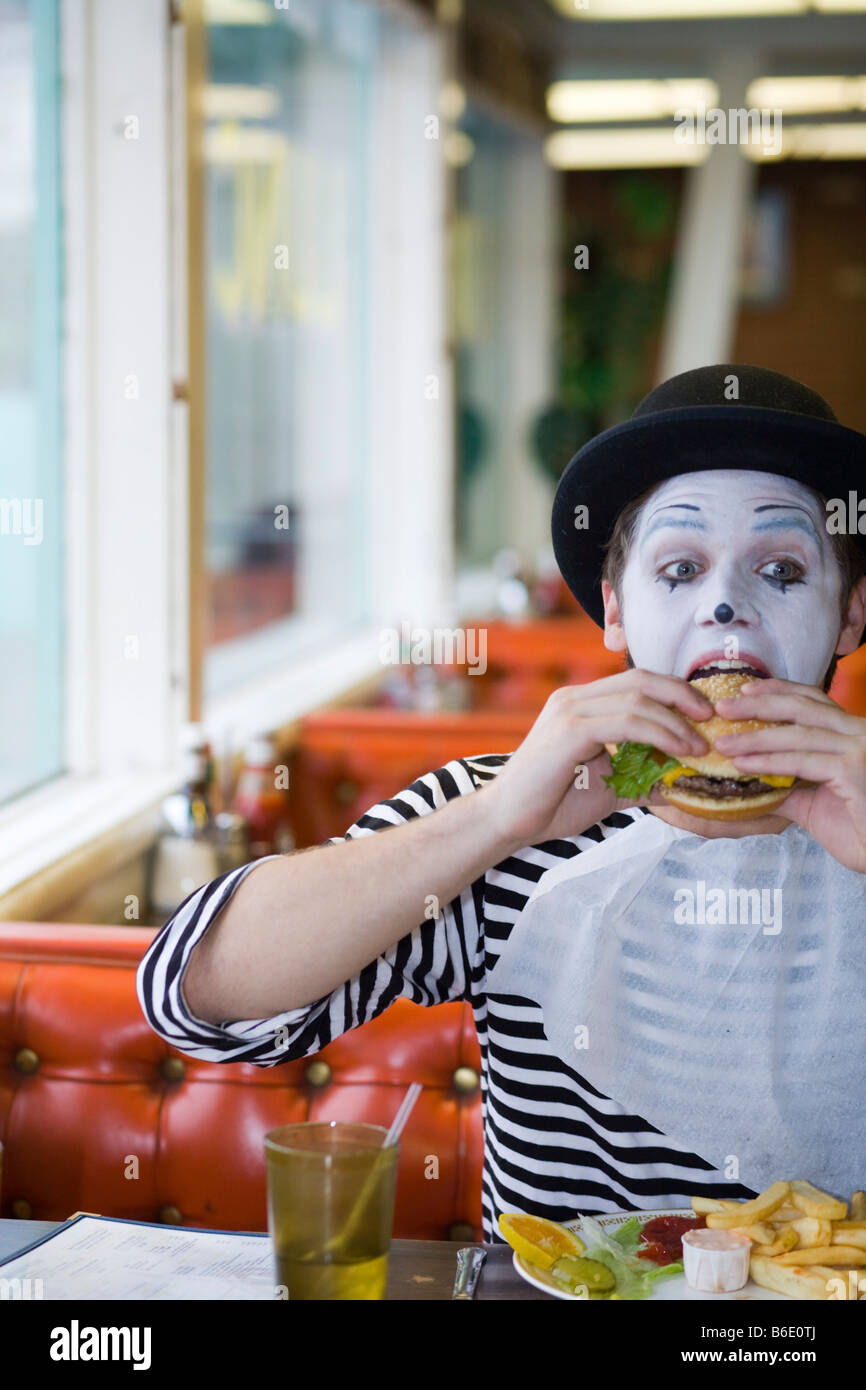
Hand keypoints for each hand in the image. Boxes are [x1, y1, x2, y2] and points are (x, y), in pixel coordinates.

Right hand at [485, 669, 712, 849]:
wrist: (508, 820)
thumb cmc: (551, 803)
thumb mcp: (608, 786)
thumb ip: (641, 778)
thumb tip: (680, 783)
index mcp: (581, 703)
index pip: (637, 681)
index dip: (675, 691)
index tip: (704, 715)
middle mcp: (575, 697)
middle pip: (642, 679)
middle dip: (683, 696)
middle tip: (711, 719)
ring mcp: (570, 710)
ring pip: (638, 699)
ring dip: (677, 722)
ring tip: (700, 746)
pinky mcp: (570, 730)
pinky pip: (627, 722)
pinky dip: (660, 734)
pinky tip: (679, 751)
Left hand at [713, 678, 865, 873]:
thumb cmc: (858, 830)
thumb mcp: (815, 800)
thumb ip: (786, 785)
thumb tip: (749, 778)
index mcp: (853, 733)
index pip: (814, 700)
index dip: (778, 691)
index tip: (745, 689)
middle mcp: (860, 732)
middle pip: (803, 707)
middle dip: (758, 704)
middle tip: (723, 707)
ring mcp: (860, 749)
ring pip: (798, 734)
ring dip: (755, 737)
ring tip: (723, 743)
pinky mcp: (854, 770)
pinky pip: (802, 761)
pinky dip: (768, 762)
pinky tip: (743, 764)